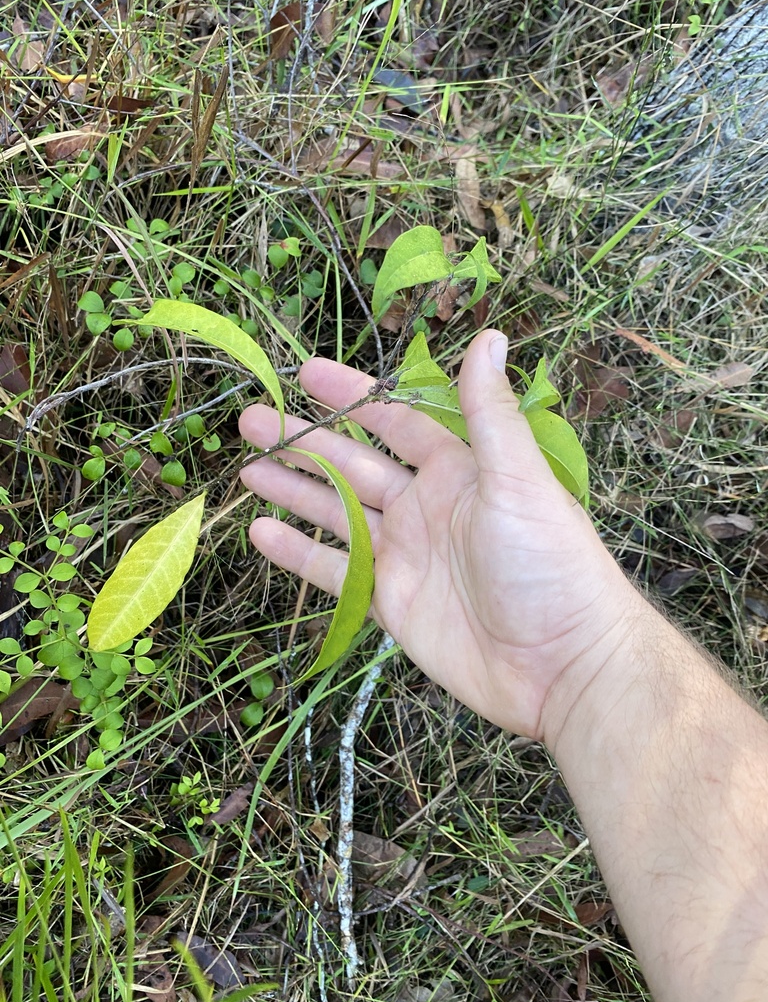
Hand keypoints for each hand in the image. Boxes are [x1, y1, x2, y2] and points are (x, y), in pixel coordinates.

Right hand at [239, 330, 640, 741]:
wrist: (563, 665)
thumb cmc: (552, 564)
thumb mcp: (519, 480)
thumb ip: (490, 413)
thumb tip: (490, 336)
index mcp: (456, 471)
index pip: (393, 422)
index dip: (351, 397)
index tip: (305, 372)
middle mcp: (424, 507)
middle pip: (351, 465)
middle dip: (303, 441)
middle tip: (252, 418)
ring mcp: (404, 556)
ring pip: (336, 513)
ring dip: (293, 489)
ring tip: (246, 467)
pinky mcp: (391, 603)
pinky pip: (335, 571)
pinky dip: (298, 553)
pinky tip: (261, 532)